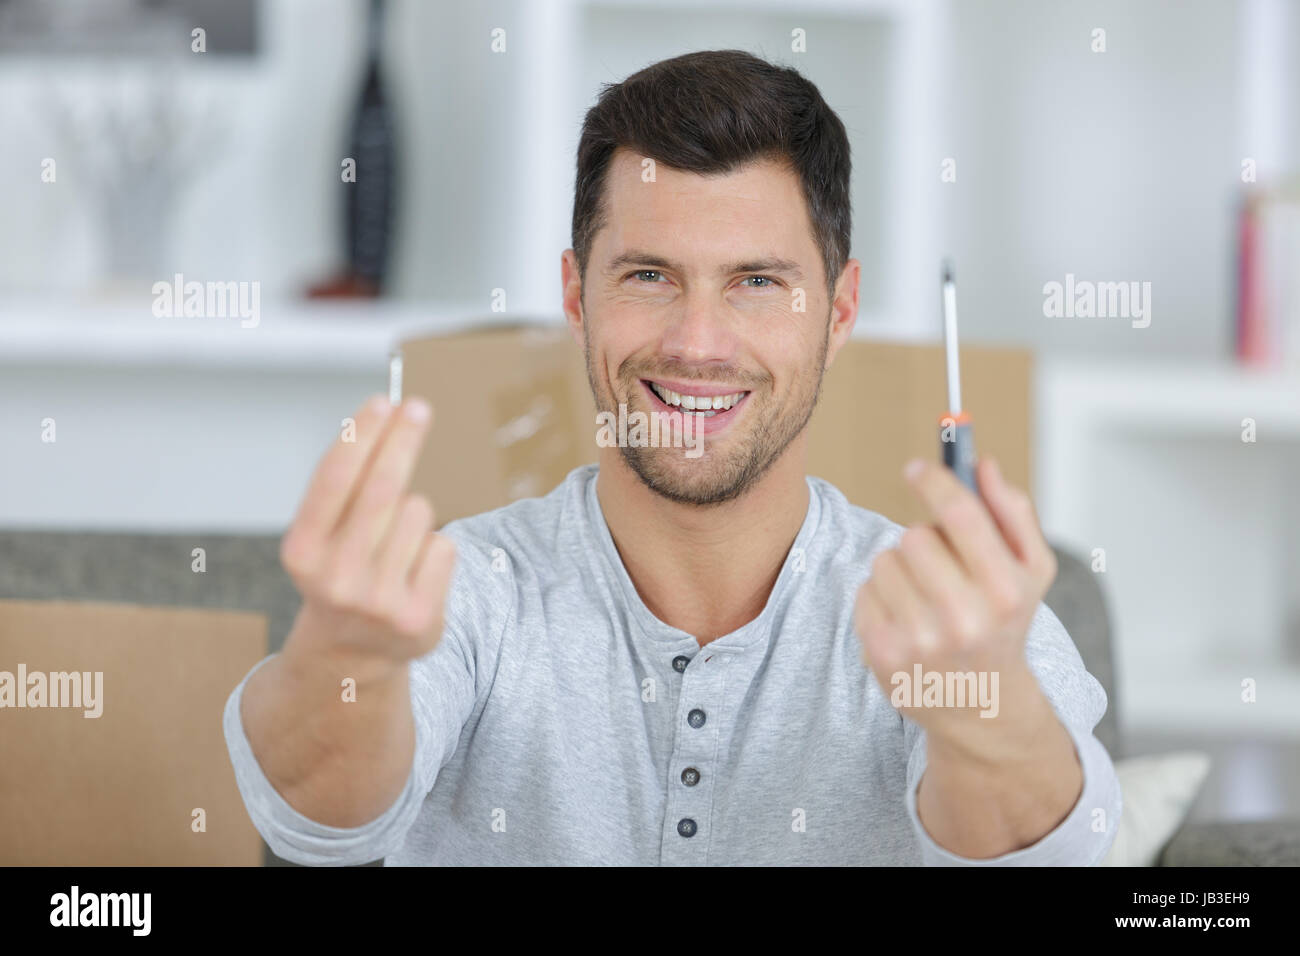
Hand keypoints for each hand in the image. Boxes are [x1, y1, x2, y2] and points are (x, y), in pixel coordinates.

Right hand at [278, 394, 456, 675]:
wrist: (350, 655)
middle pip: (383, 488)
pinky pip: (442, 545)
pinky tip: (414, 572)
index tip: (382, 401)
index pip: (334, 480)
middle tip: (418, 409)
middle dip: (402, 440)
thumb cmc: (341, 573)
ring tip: (395, 545)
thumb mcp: (322, 537)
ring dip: (415, 513)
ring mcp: (378, 600)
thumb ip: (347, 488)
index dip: (360, 435)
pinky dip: (434, 547)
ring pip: (418, 512)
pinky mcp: (417, 615)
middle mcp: (335, 577)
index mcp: (303, 552)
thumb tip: (389, 416)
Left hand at [853, 456, 1057, 734]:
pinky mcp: (882, 652)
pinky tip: (906, 614)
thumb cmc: (1004, 623)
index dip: (933, 482)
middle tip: (939, 561)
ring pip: (885, 560)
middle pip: (916, 537)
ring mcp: (920, 639)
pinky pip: (865, 589)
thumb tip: (984, 464)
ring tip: (925, 592)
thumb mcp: (1030, 571)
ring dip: (900, 566)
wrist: (980, 703)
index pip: (960, 515)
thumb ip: (1013, 513)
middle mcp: (964, 618)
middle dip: (923, 538)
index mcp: (1006, 591)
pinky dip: (881, 593)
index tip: (916, 468)